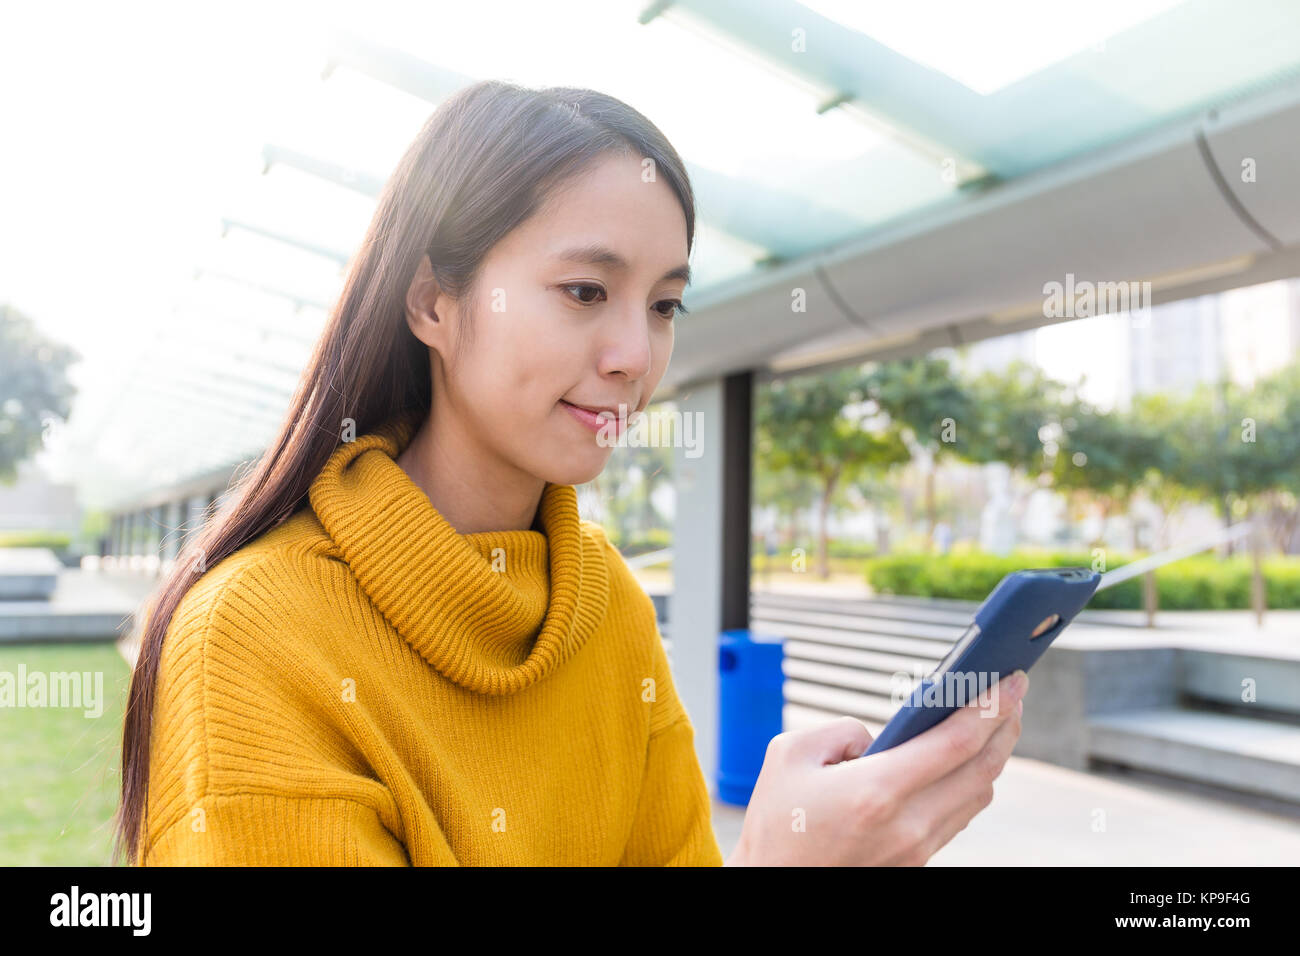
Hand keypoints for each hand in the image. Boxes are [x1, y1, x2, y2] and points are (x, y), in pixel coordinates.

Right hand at [725, 670, 1027, 865]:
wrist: (772, 883)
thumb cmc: (775, 823)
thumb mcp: (789, 755)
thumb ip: (841, 731)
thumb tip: (878, 737)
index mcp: (875, 792)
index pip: (956, 743)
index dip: (990, 707)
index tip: (1011, 679)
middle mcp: (907, 825)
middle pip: (982, 770)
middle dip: (1005, 724)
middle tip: (1014, 691)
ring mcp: (915, 849)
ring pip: (977, 796)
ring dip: (993, 755)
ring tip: (996, 721)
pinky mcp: (915, 863)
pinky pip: (958, 816)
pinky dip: (971, 782)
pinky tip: (967, 761)